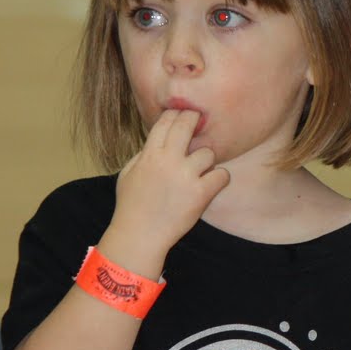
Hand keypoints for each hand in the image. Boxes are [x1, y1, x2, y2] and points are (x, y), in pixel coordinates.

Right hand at [104, 109, 228, 267]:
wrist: (140, 235)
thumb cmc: (132, 205)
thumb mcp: (129, 173)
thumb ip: (144, 154)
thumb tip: (161, 140)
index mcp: (149, 154)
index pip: (166, 121)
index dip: (176, 114)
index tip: (183, 114)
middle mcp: (168, 160)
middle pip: (187, 124)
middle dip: (195, 119)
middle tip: (200, 122)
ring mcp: (185, 176)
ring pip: (208, 153)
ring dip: (206, 160)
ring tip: (200, 171)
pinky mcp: (200, 193)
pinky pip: (222, 175)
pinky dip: (219, 179)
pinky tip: (212, 184)